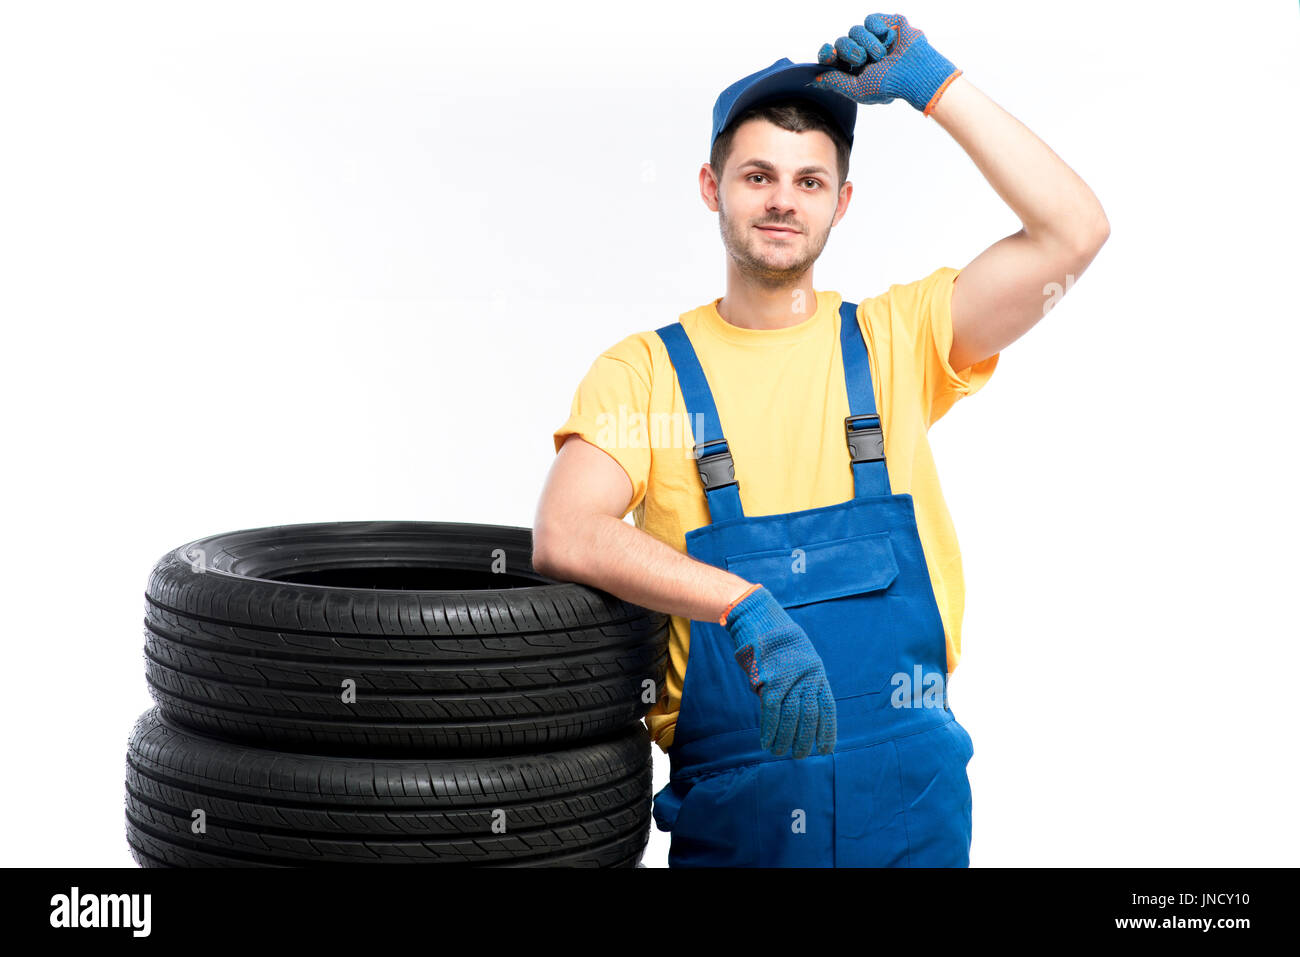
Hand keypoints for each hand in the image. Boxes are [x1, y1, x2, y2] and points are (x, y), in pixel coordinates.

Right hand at [722, 585, 836, 757]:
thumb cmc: (778, 641)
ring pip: (790, 717)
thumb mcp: (798, 661)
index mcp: (817, 673)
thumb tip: (797, 714)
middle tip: (800, 756)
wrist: (759, 618)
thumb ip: (800, 684)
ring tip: (781, 752)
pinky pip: (771, 711)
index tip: (826, 750)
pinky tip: (767, 742)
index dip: (827, 731)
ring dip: (785, 739)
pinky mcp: (769, 678)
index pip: (827, 708)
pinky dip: (769, 729)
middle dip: (805, 740)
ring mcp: (788, 678)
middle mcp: (807, 677)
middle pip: (809, 716)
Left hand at [810, 12, 961, 114]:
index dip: (827, 53)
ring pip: (855, 30)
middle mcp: (862, 51)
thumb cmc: (888, 85)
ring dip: (867, 43)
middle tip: (864, 60)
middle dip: (850, 50)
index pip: (832, 56)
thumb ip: (835, 82)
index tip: (829, 54)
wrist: (914, 72)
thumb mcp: (857, 89)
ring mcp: (873, 38)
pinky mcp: (885, 24)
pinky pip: (870, 20)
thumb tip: (816, 79)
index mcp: (853, 68)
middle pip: (841, 41)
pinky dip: (876, 29)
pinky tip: (888, 39)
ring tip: (881, 54)